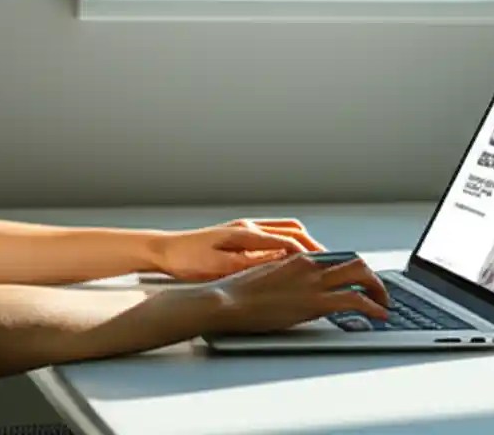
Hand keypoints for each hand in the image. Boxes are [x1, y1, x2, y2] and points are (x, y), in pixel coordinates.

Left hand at [151, 218, 326, 281]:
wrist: (164, 251)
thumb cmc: (186, 260)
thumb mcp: (219, 266)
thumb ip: (250, 264)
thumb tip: (280, 263)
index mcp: (245, 233)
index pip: (287, 240)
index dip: (308, 253)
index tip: (326, 264)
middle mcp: (248, 227)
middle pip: (292, 230)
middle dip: (312, 245)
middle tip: (329, 262)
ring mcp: (244, 229)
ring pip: (284, 230)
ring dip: (302, 242)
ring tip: (316, 261)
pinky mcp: (240, 235)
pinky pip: (273, 235)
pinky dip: (288, 244)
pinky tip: (291, 260)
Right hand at [206, 253, 390, 333]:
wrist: (225, 300)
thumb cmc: (236, 294)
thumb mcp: (263, 277)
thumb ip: (283, 277)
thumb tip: (293, 287)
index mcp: (296, 258)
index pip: (336, 258)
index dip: (353, 270)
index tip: (359, 282)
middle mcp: (309, 265)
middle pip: (354, 262)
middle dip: (372, 278)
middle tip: (378, 293)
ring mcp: (313, 282)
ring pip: (361, 275)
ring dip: (378, 290)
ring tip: (384, 305)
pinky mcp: (315, 302)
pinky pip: (356, 300)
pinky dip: (374, 307)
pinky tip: (379, 316)